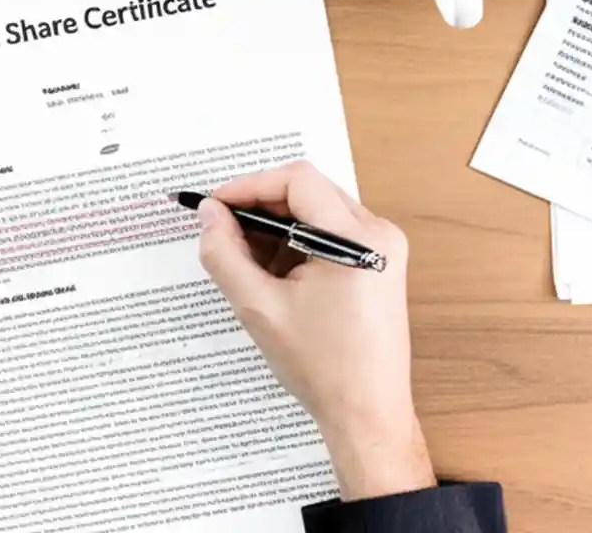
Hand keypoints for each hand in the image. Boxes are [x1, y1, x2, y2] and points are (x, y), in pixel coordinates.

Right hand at [196, 162, 434, 500]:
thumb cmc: (323, 367)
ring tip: (246, 262)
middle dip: (261, 207)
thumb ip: (225, 254)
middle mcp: (378, 235)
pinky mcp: (377, 265)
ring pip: (317, 212)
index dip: (249, 186)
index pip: (297, 180)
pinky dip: (296, 244)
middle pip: (308, 191)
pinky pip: (330, 235)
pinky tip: (273, 276)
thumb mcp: (259, 307)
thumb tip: (209, 215)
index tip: (216, 206)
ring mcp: (382, 250)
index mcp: (357, 239)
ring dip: (277, 228)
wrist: (367, 412)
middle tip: (222, 231)